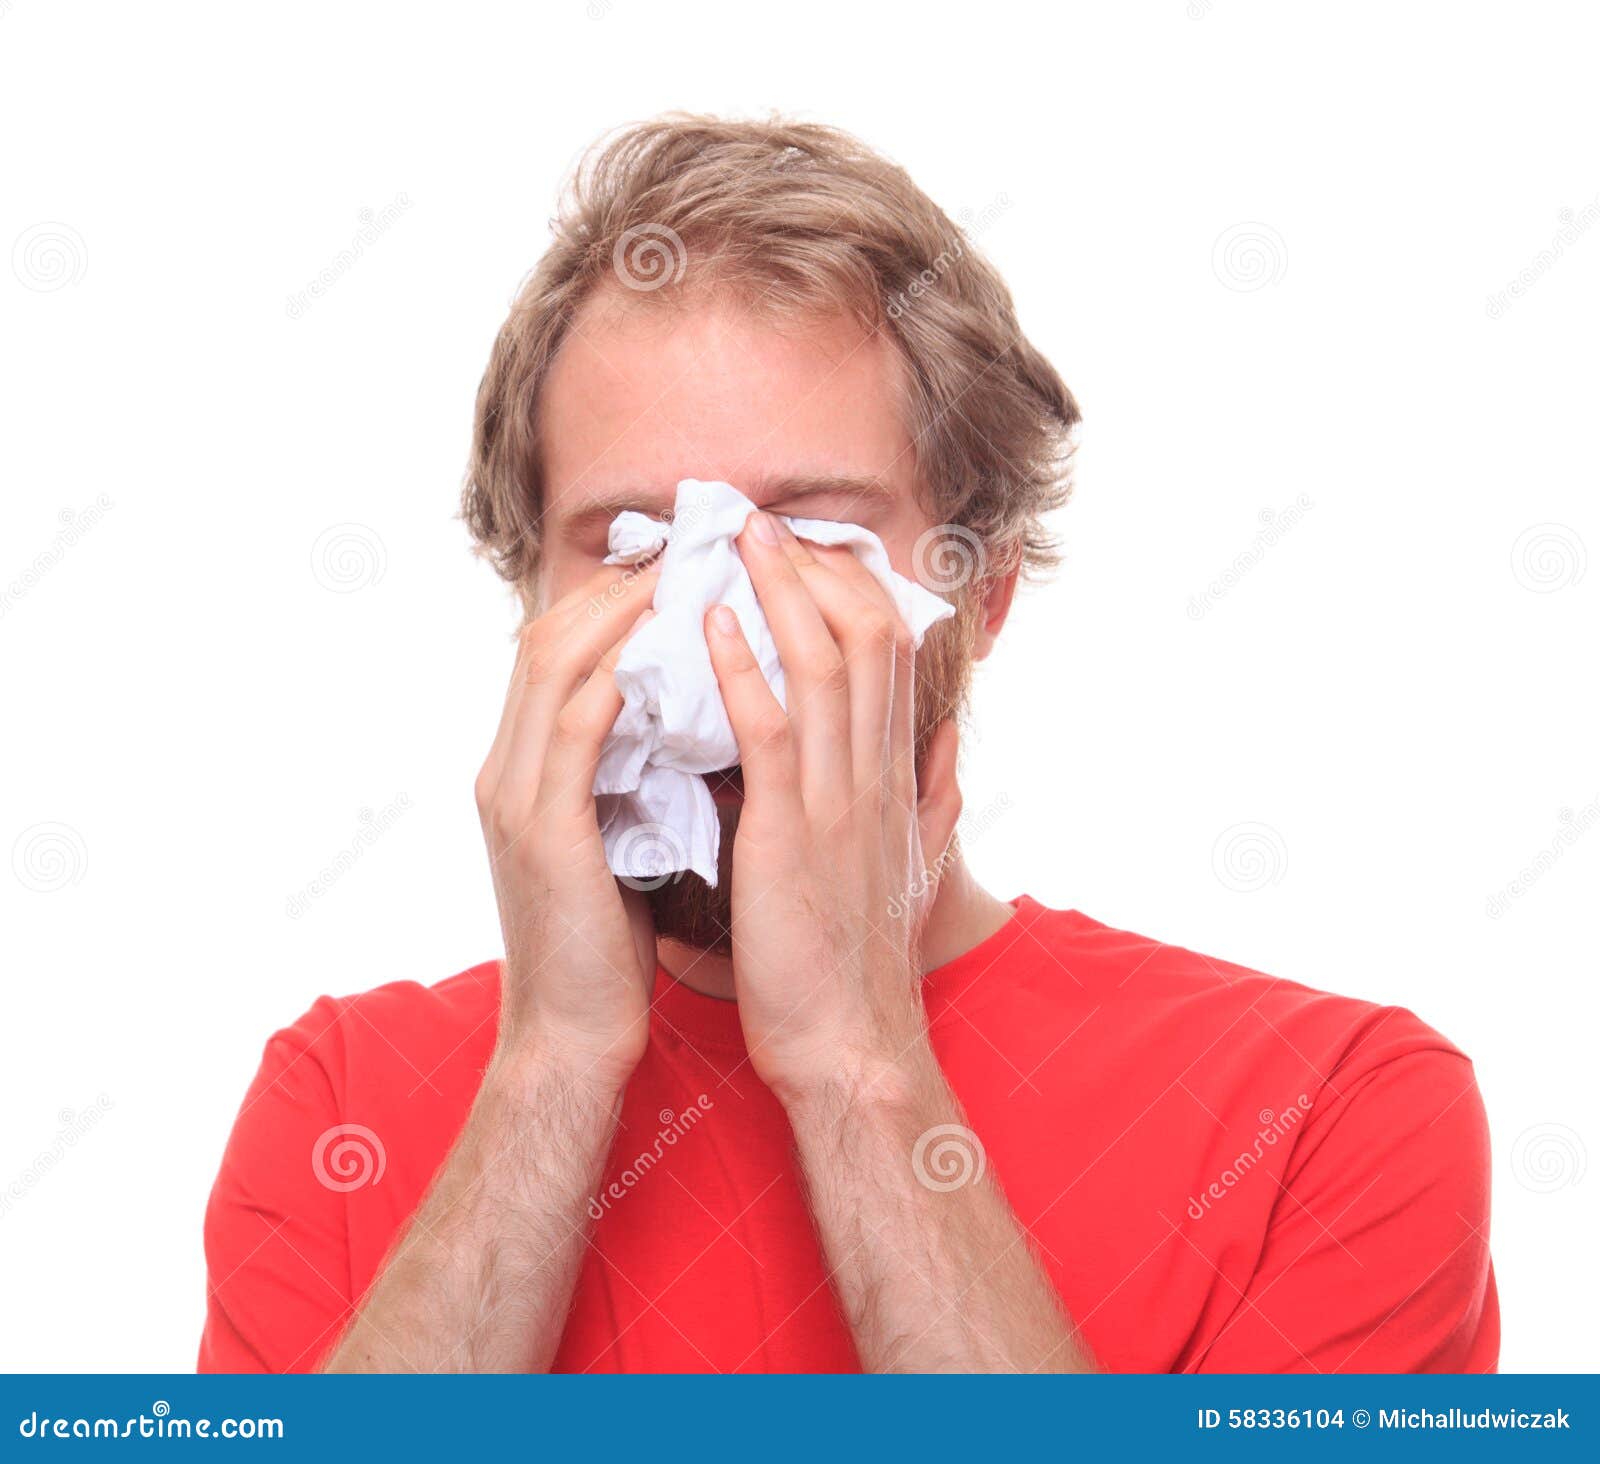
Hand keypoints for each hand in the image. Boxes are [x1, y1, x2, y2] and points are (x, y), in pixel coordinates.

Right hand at [475, 561, 660, 1091]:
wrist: (570, 1038)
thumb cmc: (606, 946)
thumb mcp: (615, 841)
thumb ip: (629, 776)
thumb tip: (689, 721)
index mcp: (520, 771)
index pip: (556, 653)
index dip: (611, 600)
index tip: (678, 565)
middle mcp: (504, 770)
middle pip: (547, 638)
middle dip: (616, 585)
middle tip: (685, 545)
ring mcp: (515, 796)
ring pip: (555, 666)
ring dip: (622, 612)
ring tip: (687, 574)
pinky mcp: (542, 829)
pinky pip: (579, 726)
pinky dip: (621, 677)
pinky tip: (670, 647)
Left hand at [703, 511, 962, 1105]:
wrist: (854, 1050)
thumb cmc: (863, 965)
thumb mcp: (912, 870)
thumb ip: (932, 801)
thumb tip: (951, 745)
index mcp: (895, 781)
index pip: (887, 656)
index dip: (850, 590)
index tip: (805, 549)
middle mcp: (877, 776)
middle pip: (863, 638)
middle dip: (815, 567)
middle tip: (762, 517)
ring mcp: (838, 802)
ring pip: (822, 666)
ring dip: (780, 591)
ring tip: (737, 537)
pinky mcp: (792, 837)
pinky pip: (770, 733)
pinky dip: (740, 671)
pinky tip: (709, 624)